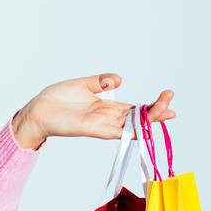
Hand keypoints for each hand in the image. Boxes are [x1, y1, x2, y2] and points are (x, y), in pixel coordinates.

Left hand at [12, 74, 174, 149]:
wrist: (38, 109)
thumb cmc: (57, 99)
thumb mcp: (83, 84)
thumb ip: (101, 81)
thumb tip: (119, 78)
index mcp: (107, 107)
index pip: (136, 109)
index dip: (153, 106)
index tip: (168, 96)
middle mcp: (108, 118)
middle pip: (139, 118)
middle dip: (157, 112)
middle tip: (172, 105)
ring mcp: (102, 125)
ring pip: (132, 126)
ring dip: (149, 121)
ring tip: (166, 113)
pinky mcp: (92, 129)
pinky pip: (115, 132)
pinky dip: (129, 131)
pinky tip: (143, 129)